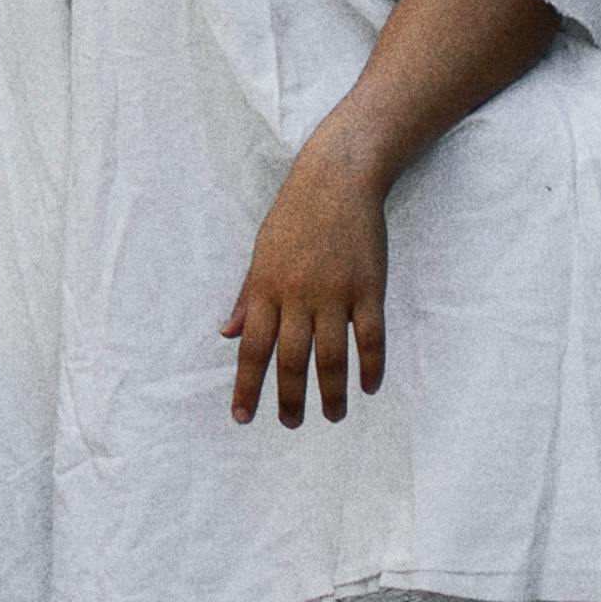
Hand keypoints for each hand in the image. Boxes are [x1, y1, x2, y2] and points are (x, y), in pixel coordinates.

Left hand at [225, 125, 390, 428]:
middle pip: (292, 360)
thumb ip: (247, 297)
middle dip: (289, 399)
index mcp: (266, 286)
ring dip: (332, 393)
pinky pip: (371, 337)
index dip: (247, 386)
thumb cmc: (294, 216)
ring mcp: (336, 292)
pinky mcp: (369, 288)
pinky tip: (367, 387)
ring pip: (332, 356)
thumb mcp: (261, 253)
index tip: (243, 417)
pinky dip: (370, 366)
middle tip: (290, 424)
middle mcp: (298, 294)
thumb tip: (229, 335)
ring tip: (332, 415)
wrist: (337, 178)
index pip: (253, 348)